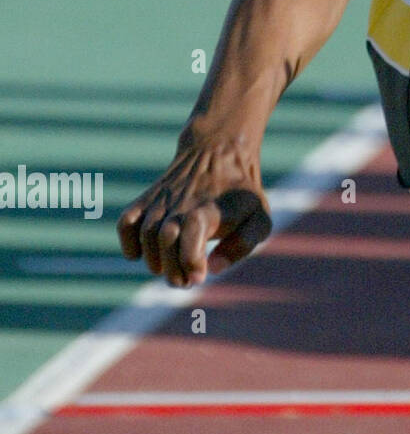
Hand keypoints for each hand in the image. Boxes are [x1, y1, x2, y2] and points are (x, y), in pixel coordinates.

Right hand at [117, 137, 271, 287]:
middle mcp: (182, 203)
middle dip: (173, 269)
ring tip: (170, 270)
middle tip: (185, 281)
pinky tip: (141, 254)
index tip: (197, 277)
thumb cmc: (240, 195)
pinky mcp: (146, 200)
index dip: (190, 259)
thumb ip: (243, 244)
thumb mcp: (258, 217)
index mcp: (210, 207)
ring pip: (147, 235)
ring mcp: (162, 201)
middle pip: (166, 238)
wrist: (219, 152)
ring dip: (154, 261)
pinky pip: (127, 223)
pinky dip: (129, 243)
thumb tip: (214, 268)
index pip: (192, 231)